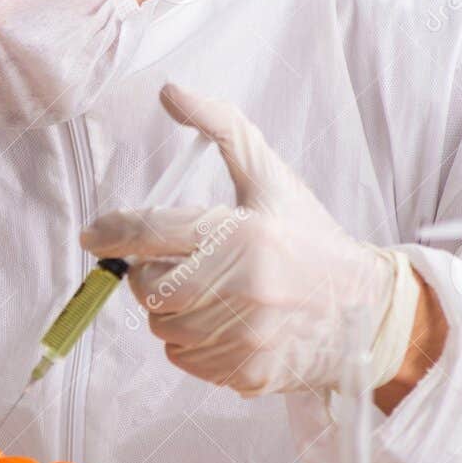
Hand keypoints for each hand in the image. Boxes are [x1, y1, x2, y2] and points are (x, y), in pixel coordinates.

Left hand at [81, 84, 418, 397]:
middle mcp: (244, 287)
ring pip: (163, 327)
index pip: (151, 232)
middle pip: (149, 288)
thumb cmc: (309, 237)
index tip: (95, 234)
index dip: (112, 233)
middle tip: (174, 264)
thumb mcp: (269, 176)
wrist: (366, 309)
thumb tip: (169, 91)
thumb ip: (220, 127)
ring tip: (207, 292)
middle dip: (149, 275)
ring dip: (170, 310)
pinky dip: (189, 342)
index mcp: (244, 233)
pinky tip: (221, 322)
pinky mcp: (248, 372)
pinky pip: (184, 360)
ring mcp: (247, 335)